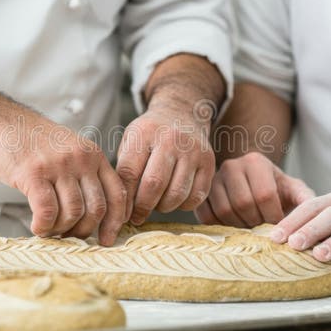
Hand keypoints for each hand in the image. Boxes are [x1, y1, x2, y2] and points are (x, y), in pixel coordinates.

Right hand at [0, 110, 126, 245]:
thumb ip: (85, 176)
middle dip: (85, 230)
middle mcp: (80, 159)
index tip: (107, 238)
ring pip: (73, 212)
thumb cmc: (34, 142)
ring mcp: (58, 165)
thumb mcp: (71, 150)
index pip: (117, 194)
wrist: (2, 123)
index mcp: (93, 155)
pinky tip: (38, 227)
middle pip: (97, 208)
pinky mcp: (33, 174)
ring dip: (61, 230)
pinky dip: (44, 226)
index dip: (115, 222)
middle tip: (70, 235)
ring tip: (50, 229)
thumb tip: (95, 216)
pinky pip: (47, 211)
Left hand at [116, 104, 214, 224]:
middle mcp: (171, 139)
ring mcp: (193, 151)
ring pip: (176, 195)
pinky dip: (182, 205)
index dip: (124, 199)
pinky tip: (174, 198)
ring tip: (156, 203)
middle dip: (142, 207)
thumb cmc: (150, 135)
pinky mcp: (209, 162)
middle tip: (138, 216)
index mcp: (145, 133)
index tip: (122, 213)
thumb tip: (121, 208)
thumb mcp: (130, 140)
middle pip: (154, 185)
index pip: (129, 172)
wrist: (182, 114)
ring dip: (163, 207)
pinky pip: (196, 197)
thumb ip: (124, 170)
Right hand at [195, 152, 314, 226]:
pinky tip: (233, 228)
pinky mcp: (202, 194)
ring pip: (224, 211)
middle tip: (264, 230)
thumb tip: (317, 215)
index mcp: (256, 161)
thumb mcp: (294, 190)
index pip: (264, 194)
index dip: (273, 217)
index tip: (279, 226)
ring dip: (239, 227)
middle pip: (243, 203)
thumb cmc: (276, 189)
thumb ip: (306, 199)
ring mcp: (213, 179)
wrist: (252, 183)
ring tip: (250, 229)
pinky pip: (207, 216)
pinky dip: (220, 227)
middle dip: (257, 223)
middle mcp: (231, 165)